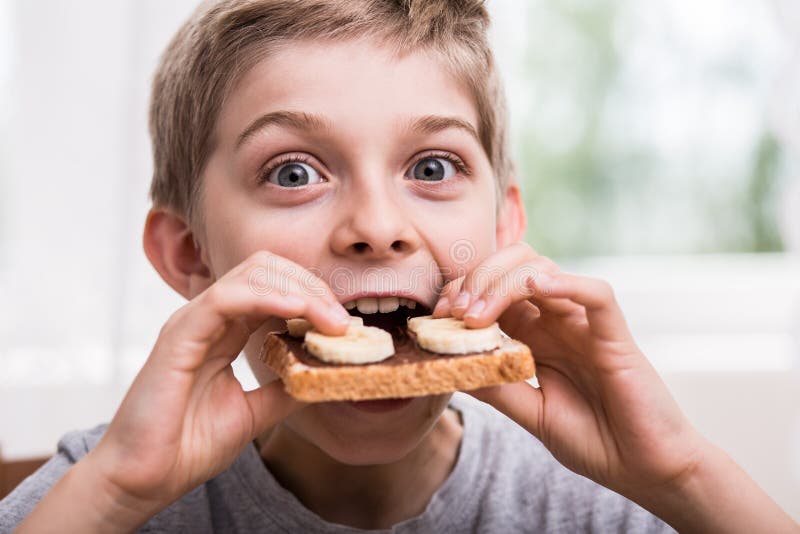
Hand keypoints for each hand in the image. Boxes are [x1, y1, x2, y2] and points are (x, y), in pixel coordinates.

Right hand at [42, 251, 350, 529]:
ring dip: (299, 291)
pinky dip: (267, 297)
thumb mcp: (255, 412)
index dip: (313, 297)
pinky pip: (227, 298)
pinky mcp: (179, 334)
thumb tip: (325, 374)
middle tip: (343, 321)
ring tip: (330, 320)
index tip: (345, 325)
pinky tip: (296, 312)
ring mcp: (193, 321)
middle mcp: (209, 317)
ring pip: (252, 274)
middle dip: (312, 287)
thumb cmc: (189, 445)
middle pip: (268, 270)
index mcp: (225, 329)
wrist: (144, 478)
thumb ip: (286, 387)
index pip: (275, 287)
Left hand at [435, 242, 701, 501]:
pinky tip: (537, 289)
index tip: (437, 315)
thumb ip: (496, 387)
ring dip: (503, 283)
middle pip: (514, 266)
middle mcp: (558, 321)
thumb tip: (448, 364)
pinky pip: (596, 295)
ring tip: (479, 314)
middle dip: (477, 279)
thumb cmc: (593, 441)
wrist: (645, 470)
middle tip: (455, 311)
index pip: (494, 288)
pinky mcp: (616, 337)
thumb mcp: (530, 414)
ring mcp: (585, 325)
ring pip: (544, 271)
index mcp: (536, 334)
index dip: (463, 290)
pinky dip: (566, 284)